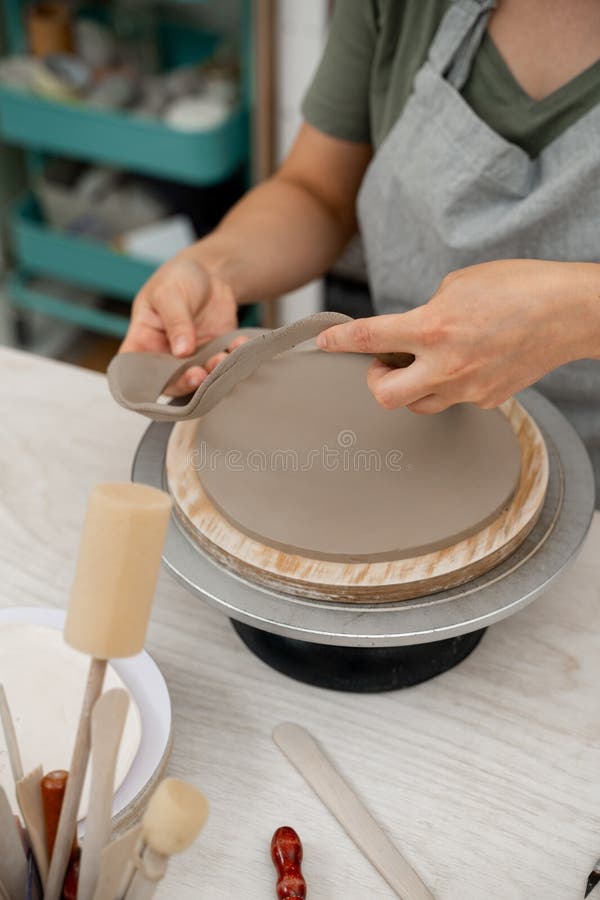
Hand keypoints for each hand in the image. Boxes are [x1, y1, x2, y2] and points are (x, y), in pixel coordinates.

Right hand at [120, 250, 245, 395]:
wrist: (210, 273)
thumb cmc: (178, 279)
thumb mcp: (169, 293)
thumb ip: (175, 322)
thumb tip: (181, 351)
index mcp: (143, 341)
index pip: (135, 369)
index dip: (143, 382)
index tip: (162, 380)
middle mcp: (165, 355)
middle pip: (170, 382)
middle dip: (186, 382)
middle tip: (199, 374)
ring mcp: (191, 358)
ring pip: (200, 378)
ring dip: (212, 374)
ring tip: (222, 358)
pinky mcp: (214, 353)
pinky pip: (224, 364)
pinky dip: (233, 358)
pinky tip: (240, 345)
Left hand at [316, 259, 599, 412]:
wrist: (569, 311)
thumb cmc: (518, 287)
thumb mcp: (458, 284)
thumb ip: (427, 311)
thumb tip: (413, 332)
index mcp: (432, 328)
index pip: (368, 338)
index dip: (338, 341)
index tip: (324, 343)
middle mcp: (446, 365)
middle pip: (384, 396)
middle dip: (374, 381)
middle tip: (384, 363)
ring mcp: (468, 388)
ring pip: (418, 405)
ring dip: (411, 386)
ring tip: (426, 362)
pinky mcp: (488, 400)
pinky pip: (454, 400)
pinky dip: (449, 385)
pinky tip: (466, 364)